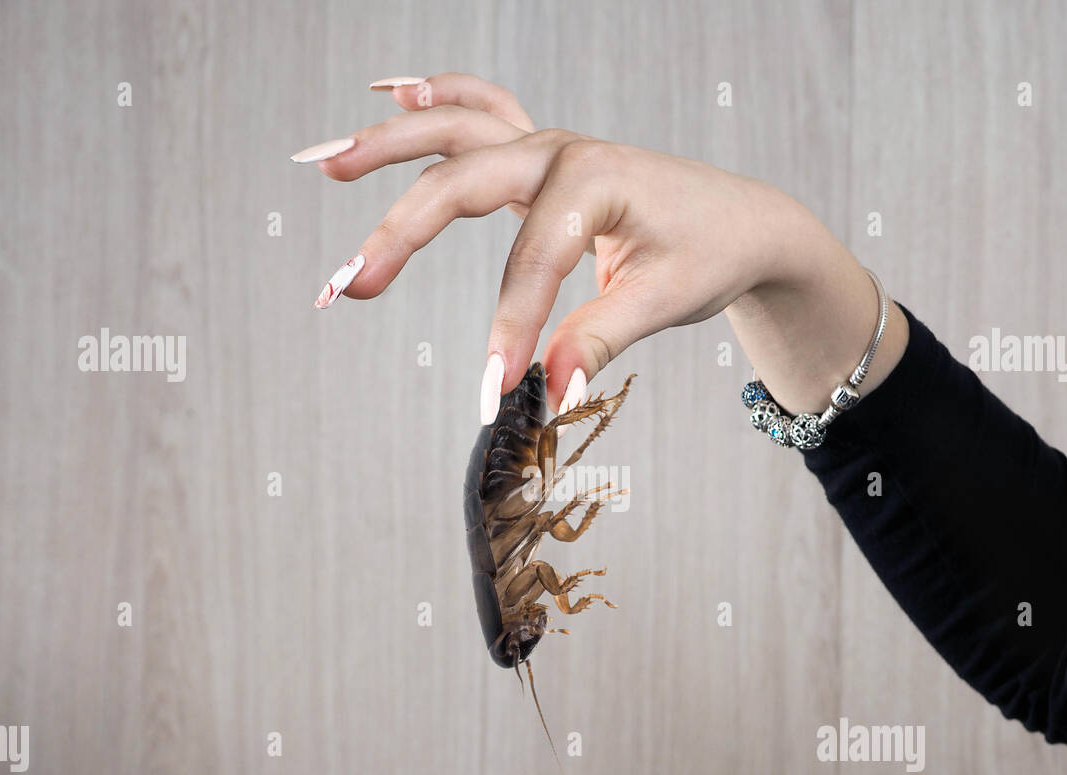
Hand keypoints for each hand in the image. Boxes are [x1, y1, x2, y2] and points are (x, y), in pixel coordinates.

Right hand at [292, 73, 907, 422]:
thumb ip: (598, 339)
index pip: (531, 260)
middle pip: (460, 182)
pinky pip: (477, 116)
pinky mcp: (540, 158)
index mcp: (594, 178)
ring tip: (326, 166)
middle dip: (399, 235)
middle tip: (349, 287)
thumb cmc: (708, 254)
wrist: (740, 222)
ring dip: (388, 147)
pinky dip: (433, 105)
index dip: (507, 326)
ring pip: (454, 133)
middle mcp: (560, 149)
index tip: (492, 389)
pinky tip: (392, 91)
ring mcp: (546, 146)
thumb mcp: (664, 301)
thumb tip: (548, 391)